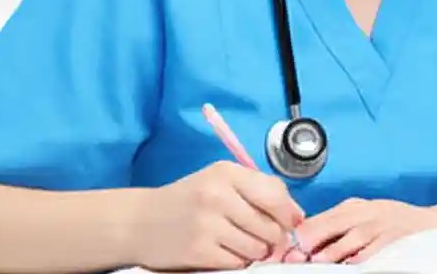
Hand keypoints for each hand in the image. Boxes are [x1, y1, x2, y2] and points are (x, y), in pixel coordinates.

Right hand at [128, 160, 304, 270]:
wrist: (140, 223)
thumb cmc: (188, 200)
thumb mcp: (219, 181)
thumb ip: (258, 190)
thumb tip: (297, 216)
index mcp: (226, 173)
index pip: (276, 195)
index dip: (289, 214)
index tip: (291, 223)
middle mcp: (217, 195)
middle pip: (271, 227)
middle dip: (273, 237)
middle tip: (261, 237)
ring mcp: (207, 224)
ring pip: (258, 248)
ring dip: (255, 251)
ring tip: (238, 242)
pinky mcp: (199, 251)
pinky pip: (238, 263)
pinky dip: (237, 261)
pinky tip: (223, 250)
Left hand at [290, 198, 436, 263]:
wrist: (431, 224)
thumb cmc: (395, 222)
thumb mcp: (365, 216)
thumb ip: (339, 225)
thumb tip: (307, 239)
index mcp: (357, 207)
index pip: (326, 216)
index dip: (307, 229)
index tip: (290, 242)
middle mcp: (369, 212)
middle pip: (338, 221)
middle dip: (316, 235)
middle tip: (299, 249)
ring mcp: (384, 225)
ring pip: (357, 234)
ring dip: (336, 247)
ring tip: (320, 258)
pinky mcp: (398, 237)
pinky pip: (379, 246)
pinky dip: (365, 254)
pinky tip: (352, 261)